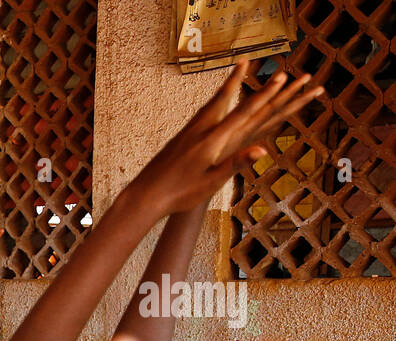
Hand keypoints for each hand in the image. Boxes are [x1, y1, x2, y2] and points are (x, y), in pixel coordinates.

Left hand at [134, 62, 321, 217]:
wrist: (144, 195)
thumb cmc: (180, 194)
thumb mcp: (211, 182)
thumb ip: (236, 163)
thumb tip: (263, 149)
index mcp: (211, 141)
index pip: (244, 112)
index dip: (264, 94)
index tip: (280, 77)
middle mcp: (199, 131)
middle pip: (222, 99)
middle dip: (236, 79)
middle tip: (246, 61)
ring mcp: (186, 132)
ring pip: (209, 105)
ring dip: (222, 89)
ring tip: (230, 78)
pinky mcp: (178, 138)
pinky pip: (200, 115)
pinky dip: (210, 104)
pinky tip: (209, 107)